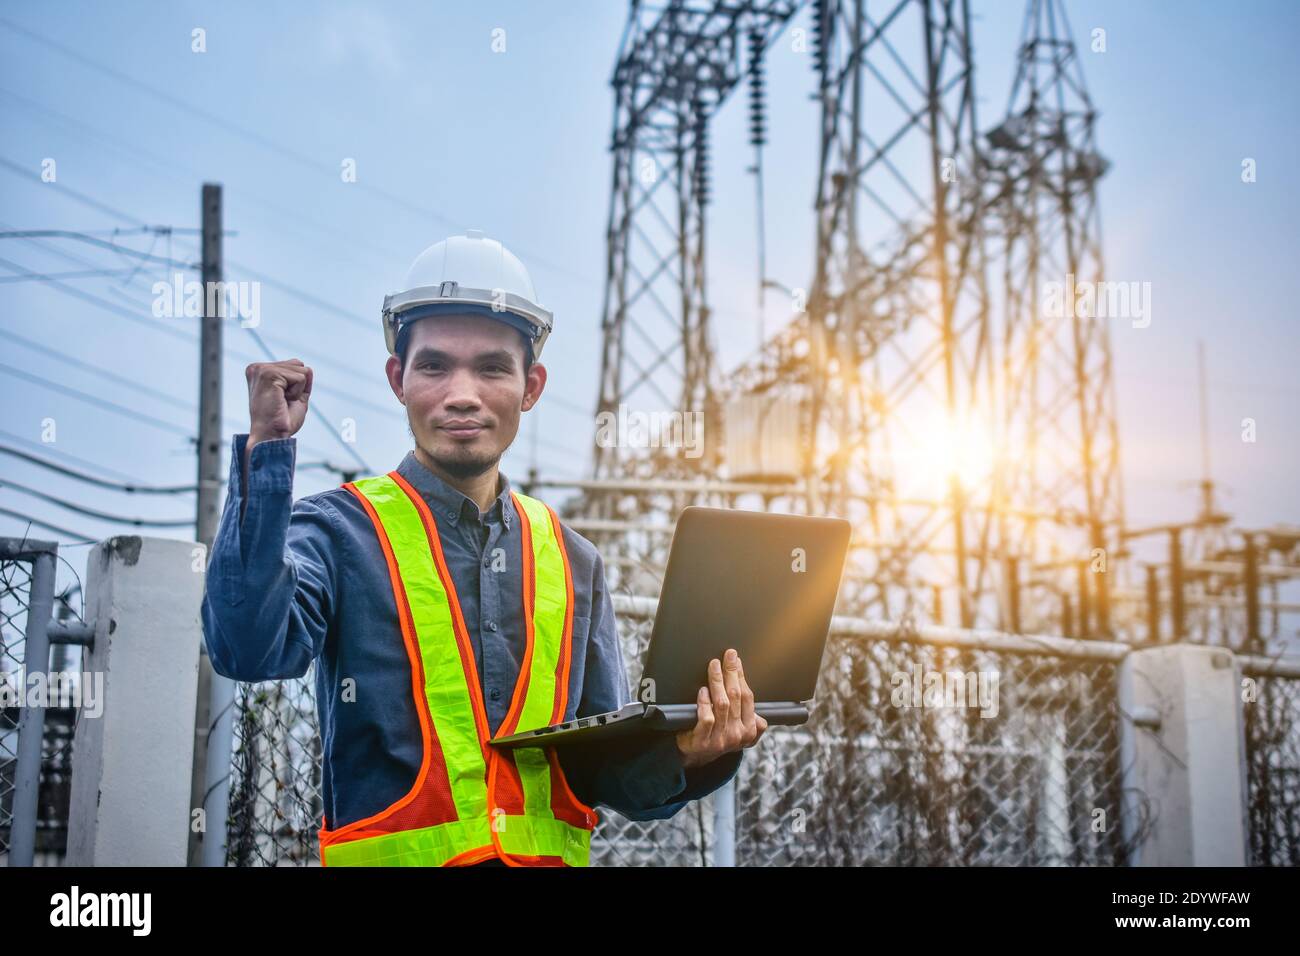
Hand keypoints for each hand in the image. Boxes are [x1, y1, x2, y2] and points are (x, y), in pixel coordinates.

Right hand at [245, 359, 312, 446]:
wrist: (271, 435)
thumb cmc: (281, 421)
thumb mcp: (295, 397)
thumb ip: (300, 382)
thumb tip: (309, 369)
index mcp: (260, 372)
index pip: (294, 366)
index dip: (297, 386)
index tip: (281, 401)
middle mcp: (257, 367)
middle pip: (299, 364)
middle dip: (298, 386)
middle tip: (282, 402)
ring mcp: (261, 369)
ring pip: (301, 370)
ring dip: (297, 391)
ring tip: (281, 402)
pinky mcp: (268, 374)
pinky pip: (300, 378)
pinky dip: (297, 393)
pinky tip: (282, 401)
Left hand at [674, 648, 767, 769]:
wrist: (696, 755)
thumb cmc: (717, 735)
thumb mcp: (739, 730)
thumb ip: (751, 719)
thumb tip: (760, 710)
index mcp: (749, 730)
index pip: (747, 697)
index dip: (741, 676)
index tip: (736, 660)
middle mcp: (737, 735)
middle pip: (735, 696)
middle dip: (731, 672)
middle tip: (727, 656)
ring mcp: (720, 739)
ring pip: (721, 704)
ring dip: (717, 681)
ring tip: (713, 666)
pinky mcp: (703, 741)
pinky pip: (706, 718)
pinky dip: (704, 702)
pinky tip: (702, 691)